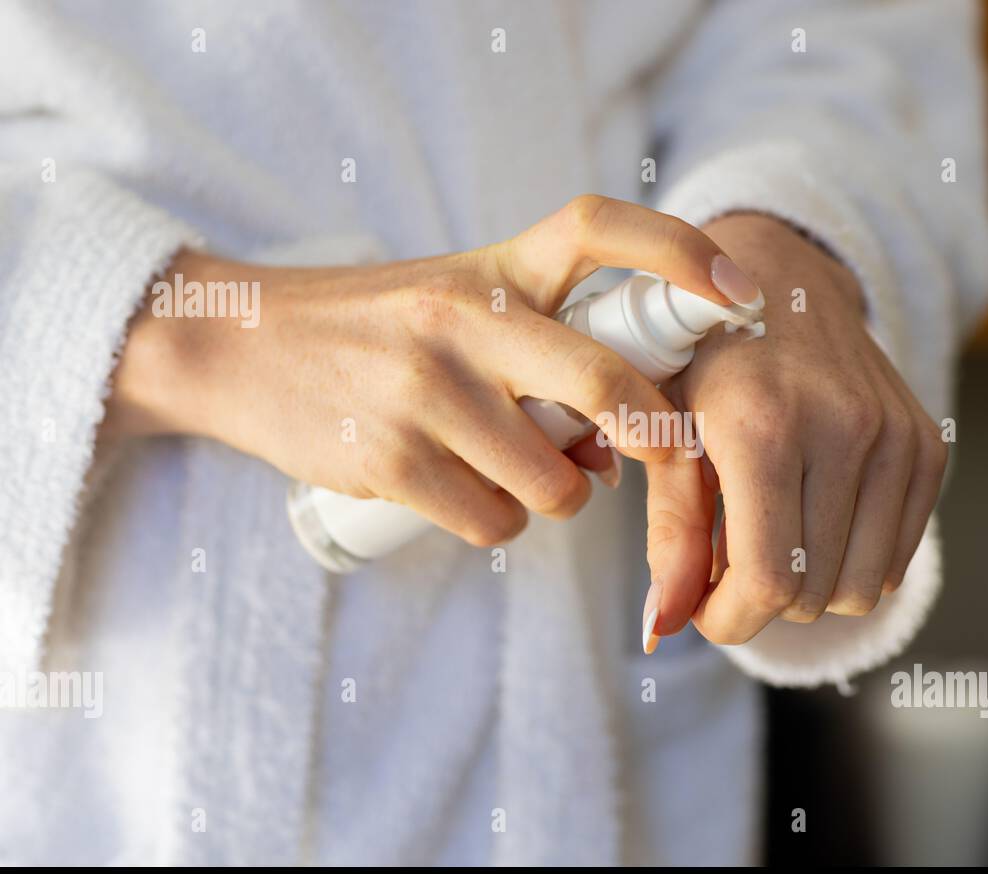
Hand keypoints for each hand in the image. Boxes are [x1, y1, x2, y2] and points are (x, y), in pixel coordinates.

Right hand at [105, 196, 750, 547]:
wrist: (239, 347)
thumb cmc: (376, 329)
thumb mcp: (458, 301)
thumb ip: (541, 349)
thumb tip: (617, 446)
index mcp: (492, 270)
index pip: (599, 227)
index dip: (681, 252)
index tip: (740, 291)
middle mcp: (464, 320)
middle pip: (603, 383)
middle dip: (653, 436)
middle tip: (664, 455)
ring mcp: (425, 390)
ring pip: (555, 483)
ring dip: (554, 496)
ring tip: (508, 468)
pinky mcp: (389, 459)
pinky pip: (494, 523)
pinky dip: (495, 523)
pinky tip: (460, 491)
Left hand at [643, 214, 947, 648]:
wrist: (779, 278)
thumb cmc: (701, 359)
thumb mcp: (666, 434)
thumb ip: (670, 533)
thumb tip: (664, 626)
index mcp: (763, 424)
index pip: (768, 579)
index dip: (731, 621)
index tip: (705, 612)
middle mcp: (841, 426)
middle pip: (814, 593)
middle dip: (762, 602)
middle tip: (728, 562)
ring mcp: (894, 434)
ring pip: (862, 587)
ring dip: (810, 588)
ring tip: (770, 537)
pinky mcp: (926, 444)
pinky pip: (897, 558)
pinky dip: (851, 562)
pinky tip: (813, 521)